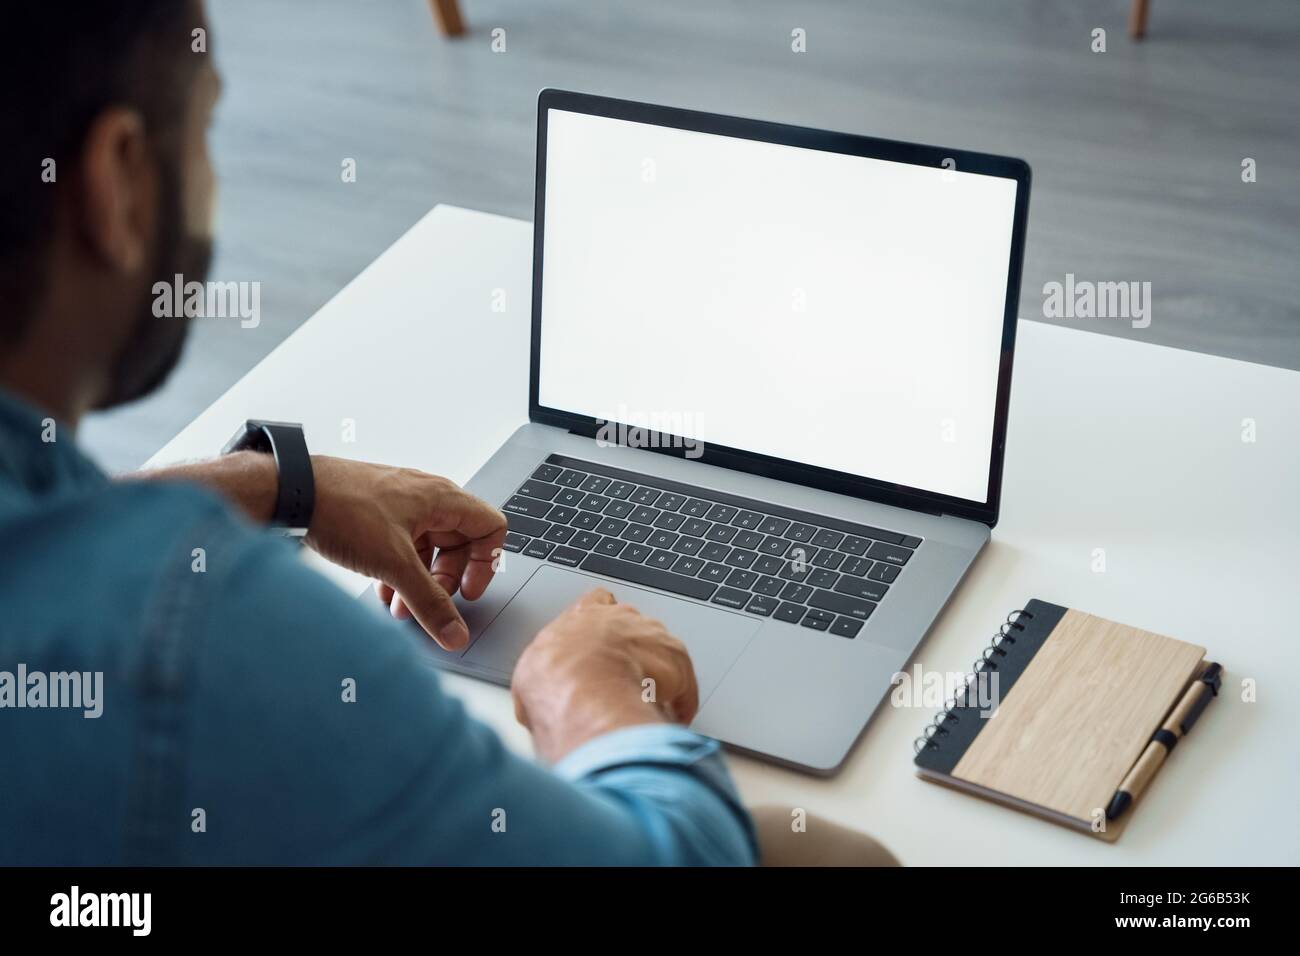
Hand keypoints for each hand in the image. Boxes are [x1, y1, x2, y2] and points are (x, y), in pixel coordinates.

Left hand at [304, 456, 506, 649]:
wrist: (292, 493)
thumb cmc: (343, 508)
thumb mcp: (393, 563)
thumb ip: (428, 603)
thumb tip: (454, 632)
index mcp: (442, 498)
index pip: (490, 527)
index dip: (485, 564)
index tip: (467, 592)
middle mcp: (425, 497)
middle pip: (458, 544)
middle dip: (445, 581)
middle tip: (429, 603)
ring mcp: (400, 504)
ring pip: (426, 548)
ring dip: (418, 581)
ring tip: (400, 607)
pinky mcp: (377, 513)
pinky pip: (401, 546)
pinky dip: (397, 572)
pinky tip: (381, 594)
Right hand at [511, 588, 700, 761]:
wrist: (582, 690)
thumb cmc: (552, 683)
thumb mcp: (531, 677)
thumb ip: (544, 677)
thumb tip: (542, 701)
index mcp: (582, 616)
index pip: (597, 601)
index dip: (605, 620)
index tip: (605, 639)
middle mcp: (620, 617)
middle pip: (635, 626)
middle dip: (635, 652)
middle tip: (626, 684)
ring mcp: (651, 634)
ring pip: (661, 653)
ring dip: (659, 676)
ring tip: (650, 706)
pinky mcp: (677, 658)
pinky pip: (684, 682)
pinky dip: (681, 700)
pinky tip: (673, 720)